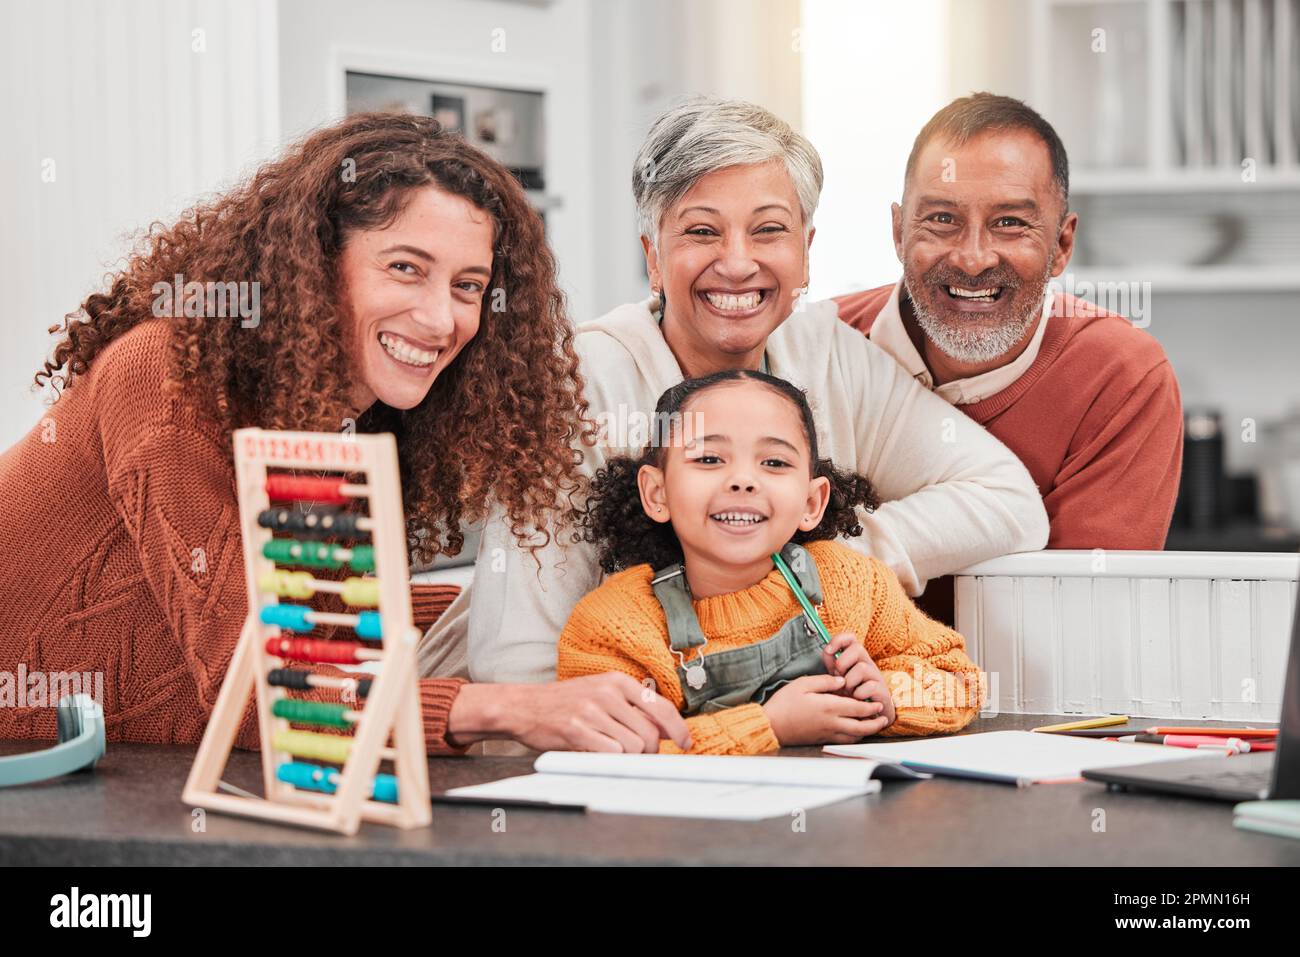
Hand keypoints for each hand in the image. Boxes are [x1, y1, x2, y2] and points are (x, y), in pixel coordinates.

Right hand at [448, 673, 691, 752]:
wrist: (524, 706)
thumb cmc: (564, 703)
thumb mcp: (600, 693)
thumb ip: (630, 708)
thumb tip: (664, 729)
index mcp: (617, 681)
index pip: (661, 706)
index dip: (678, 728)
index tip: (685, 742)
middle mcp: (607, 692)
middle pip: (650, 733)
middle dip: (650, 752)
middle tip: (638, 756)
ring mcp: (592, 710)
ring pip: (633, 747)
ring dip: (628, 758)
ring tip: (612, 753)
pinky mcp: (577, 730)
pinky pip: (610, 754)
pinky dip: (610, 761)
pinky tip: (598, 755)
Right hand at [761, 673, 888, 745]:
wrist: (770, 725)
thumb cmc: (784, 703)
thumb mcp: (803, 684)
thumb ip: (825, 681)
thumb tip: (841, 681)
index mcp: (828, 707)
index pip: (857, 708)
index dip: (871, 707)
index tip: (879, 703)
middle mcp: (831, 723)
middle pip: (860, 726)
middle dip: (874, 723)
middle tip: (884, 719)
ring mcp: (826, 733)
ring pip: (853, 736)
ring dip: (866, 732)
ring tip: (872, 726)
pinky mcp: (820, 740)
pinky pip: (843, 741)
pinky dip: (853, 737)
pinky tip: (854, 732)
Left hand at [820, 633, 896, 729]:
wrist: (869, 715)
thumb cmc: (851, 695)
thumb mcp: (838, 678)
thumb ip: (832, 664)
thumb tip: (828, 650)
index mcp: (856, 658)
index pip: (851, 638)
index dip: (839, 640)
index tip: (829, 650)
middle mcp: (867, 663)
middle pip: (858, 648)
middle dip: (843, 663)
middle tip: (840, 677)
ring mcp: (876, 676)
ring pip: (862, 668)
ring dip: (850, 682)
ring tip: (849, 691)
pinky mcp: (882, 690)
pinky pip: (869, 686)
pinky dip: (859, 694)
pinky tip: (857, 699)